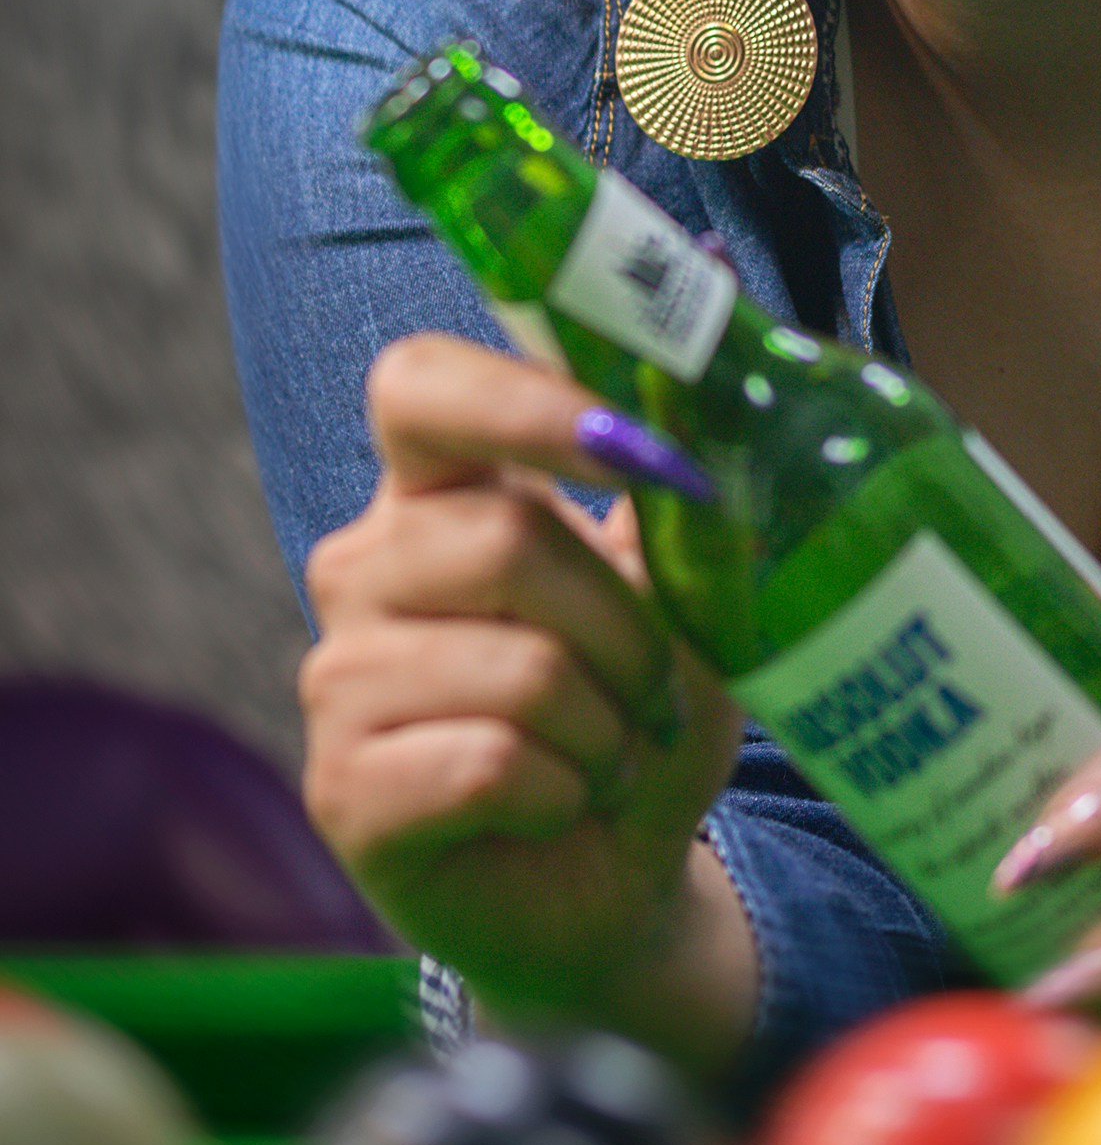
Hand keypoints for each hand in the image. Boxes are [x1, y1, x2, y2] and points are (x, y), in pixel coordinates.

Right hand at [300, 333, 754, 1069]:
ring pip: (517, 665)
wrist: (606, 877)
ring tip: (609, 752)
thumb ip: (679, 460)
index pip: (419, 387)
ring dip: (608, 723)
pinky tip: (559, 806)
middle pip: (503, 539)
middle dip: (624, 625)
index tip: (634, 447)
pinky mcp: (344, 790)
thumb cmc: (636, 710)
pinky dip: (569, 791)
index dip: (522, 401)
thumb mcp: (682, 586)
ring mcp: (339, 678)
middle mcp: (367, 565)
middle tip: (654, 686)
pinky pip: (494, 764)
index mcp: (437, 490)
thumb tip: (717, 267)